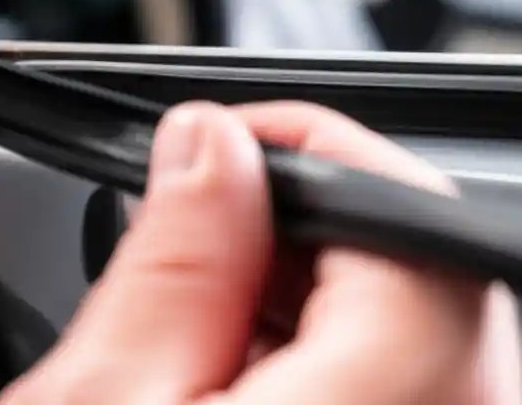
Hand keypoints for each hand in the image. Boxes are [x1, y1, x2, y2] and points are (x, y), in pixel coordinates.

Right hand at [0, 102, 521, 404]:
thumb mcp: (95, 403)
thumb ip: (170, 261)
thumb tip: (209, 142)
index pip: (416, 223)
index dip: (315, 151)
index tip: (223, 143)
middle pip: (426, 272)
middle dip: (299, 226)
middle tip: (189, 243)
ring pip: (420, 334)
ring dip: (309, 297)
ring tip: (198, 336)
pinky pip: (410, 392)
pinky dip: (328, 361)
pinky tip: (239, 385)